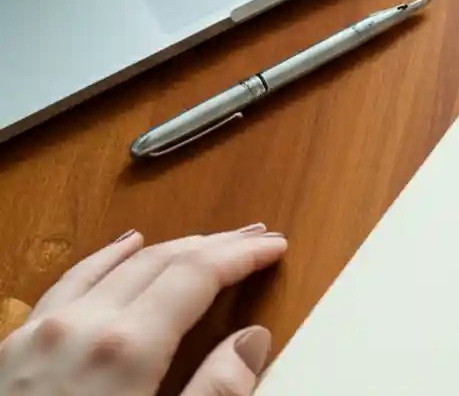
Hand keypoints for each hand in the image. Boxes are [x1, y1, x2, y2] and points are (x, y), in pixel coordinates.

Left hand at [0, 225, 286, 395]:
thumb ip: (215, 393)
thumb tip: (252, 339)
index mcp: (126, 348)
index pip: (197, 275)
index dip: (241, 255)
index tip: (274, 245)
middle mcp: (83, 325)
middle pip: (160, 260)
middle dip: (213, 245)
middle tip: (254, 237)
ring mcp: (40, 332)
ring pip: (115, 264)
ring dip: (167, 247)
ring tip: (205, 241)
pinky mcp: (12, 348)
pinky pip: (70, 281)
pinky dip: (107, 258)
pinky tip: (122, 248)